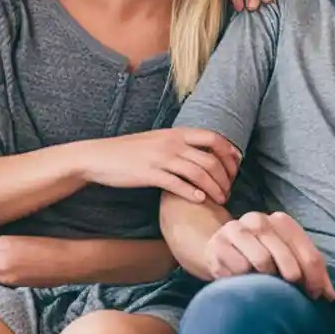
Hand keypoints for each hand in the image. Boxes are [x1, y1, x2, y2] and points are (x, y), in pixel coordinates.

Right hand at [80, 129, 241, 204]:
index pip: (213, 138)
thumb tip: (201, 153)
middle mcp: (172, 143)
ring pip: (198, 173)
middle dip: (225, 177)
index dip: (229, 153)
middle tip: (229, 190)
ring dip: (213, 188)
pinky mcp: (150, 174)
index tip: (235, 168)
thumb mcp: (158, 140)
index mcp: (176, 133)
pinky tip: (200, 200)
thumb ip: (179, 143)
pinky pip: (177, 184)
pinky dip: (192, 193)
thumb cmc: (129, 151)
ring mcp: (161, 158)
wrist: (99, 156)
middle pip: (210, 158)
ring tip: (219, 199)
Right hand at [205, 211, 334, 300]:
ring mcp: (236, 230)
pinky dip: (245, 280)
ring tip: (266, 285)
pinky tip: (244, 281)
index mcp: (280, 220)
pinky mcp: (218, 245)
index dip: (315, 275)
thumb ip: (310, 272)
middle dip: (295, 278)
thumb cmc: (259, 256)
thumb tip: (329, 296)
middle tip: (295, 295)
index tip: (317, 295)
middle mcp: (258, 220)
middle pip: (285, 254)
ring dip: (267, 279)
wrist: (218, 249)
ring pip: (262, 261)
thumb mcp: (287, 258)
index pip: (305, 249)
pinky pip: (239, 269)